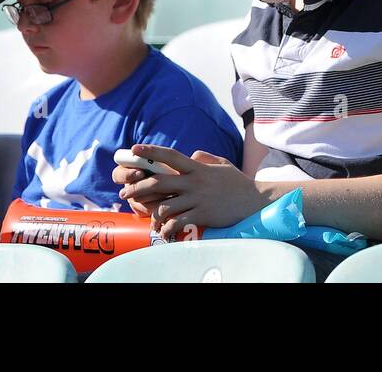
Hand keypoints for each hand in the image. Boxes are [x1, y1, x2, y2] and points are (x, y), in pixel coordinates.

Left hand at [114, 144, 266, 240]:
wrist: (255, 200)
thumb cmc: (237, 182)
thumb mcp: (222, 164)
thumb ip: (205, 158)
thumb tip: (192, 154)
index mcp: (198, 168)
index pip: (170, 156)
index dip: (151, 152)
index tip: (134, 150)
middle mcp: (195, 181)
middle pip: (159, 182)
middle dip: (138, 188)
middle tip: (125, 194)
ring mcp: (198, 199)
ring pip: (165, 206)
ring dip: (152, 214)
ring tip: (149, 219)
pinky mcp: (203, 215)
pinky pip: (178, 223)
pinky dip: (168, 229)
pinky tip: (165, 231)